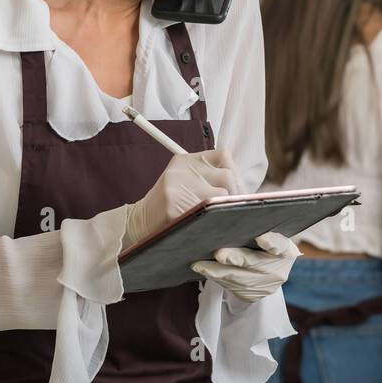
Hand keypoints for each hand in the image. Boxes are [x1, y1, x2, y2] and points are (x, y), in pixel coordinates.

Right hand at [123, 150, 242, 249]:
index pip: (224, 155)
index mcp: (186, 160)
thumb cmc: (169, 203)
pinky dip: (215, 222)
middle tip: (238, 208)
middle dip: (238, 195)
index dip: (237, 173)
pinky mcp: (173, 208)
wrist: (137, 221)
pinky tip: (213, 227)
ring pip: (220, 197)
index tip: (240, 190)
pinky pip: (206, 215)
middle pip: (227, 176)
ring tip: (223, 217)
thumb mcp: (184, 180)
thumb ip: (209, 176)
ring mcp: (176, 188)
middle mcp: (181, 170)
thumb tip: (244, 188)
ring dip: (226, 209)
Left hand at [190, 232, 300, 302]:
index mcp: (285, 250)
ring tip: (199, 265)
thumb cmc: (261, 244)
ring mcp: (266, 286)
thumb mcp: (266, 233)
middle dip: (234, 258)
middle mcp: (279, 270)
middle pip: (254, 263)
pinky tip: (205, 271)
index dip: (272, 242)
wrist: (269, 270)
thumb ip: (254, 227)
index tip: (261, 238)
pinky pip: (232, 288)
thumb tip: (227, 211)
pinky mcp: (253, 296)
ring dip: (217, 272)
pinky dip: (217, 279)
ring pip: (238, 279)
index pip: (280, 245)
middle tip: (218, 253)